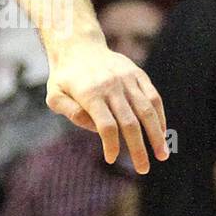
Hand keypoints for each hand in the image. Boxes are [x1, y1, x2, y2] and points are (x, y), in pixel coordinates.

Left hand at [46, 40, 167, 172]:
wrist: (79, 46)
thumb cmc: (64, 77)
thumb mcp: (54, 95)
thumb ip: (69, 111)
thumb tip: (94, 128)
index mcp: (90, 94)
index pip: (105, 125)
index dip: (111, 144)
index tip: (112, 160)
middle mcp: (112, 86)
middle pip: (129, 122)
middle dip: (138, 148)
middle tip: (143, 169)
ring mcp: (128, 80)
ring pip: (147, 110)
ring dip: (156, 135)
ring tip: (161, 156)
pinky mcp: (139, 75)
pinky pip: (153, 98)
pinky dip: (160, 117)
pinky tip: (162, 134)